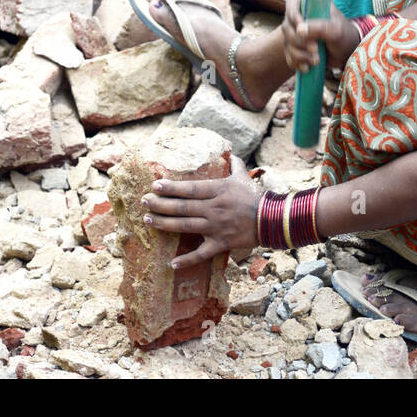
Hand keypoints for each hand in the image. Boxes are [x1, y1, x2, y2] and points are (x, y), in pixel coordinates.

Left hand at [141, 156, 262, 269]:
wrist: (273, 219)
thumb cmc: (256, 196)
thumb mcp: (244, 177)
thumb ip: (234, 164)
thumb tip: (230, 152)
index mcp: (218, 190)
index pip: (190, 189)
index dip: (171, 187)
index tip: (155, 185)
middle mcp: (214, 208)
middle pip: (182, 207)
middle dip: (160, 204)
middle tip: (143, 201)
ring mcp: (216, 227)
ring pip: (185, 226)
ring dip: (165, 224)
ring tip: (148, 220)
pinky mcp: (220, 243)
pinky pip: (201, 253)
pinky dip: (187, 260)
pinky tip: (171, 263)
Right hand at [281, 0, 360, 72]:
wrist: (346, 54)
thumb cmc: (344, 36)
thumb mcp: (336, 30)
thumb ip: (320, 27)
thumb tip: (299, 30)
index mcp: (310, 5)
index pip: (292, 2)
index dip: (293, 16)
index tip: (301, 29)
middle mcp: (300, 17)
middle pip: (287, 28)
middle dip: (299, 42)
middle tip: (315, 49)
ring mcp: (297, 34)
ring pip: (287, 44)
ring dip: (299, 55)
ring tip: (316, 60)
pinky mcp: (296, 48)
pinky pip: (289, 56)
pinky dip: (297, 63)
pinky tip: (307, 67)